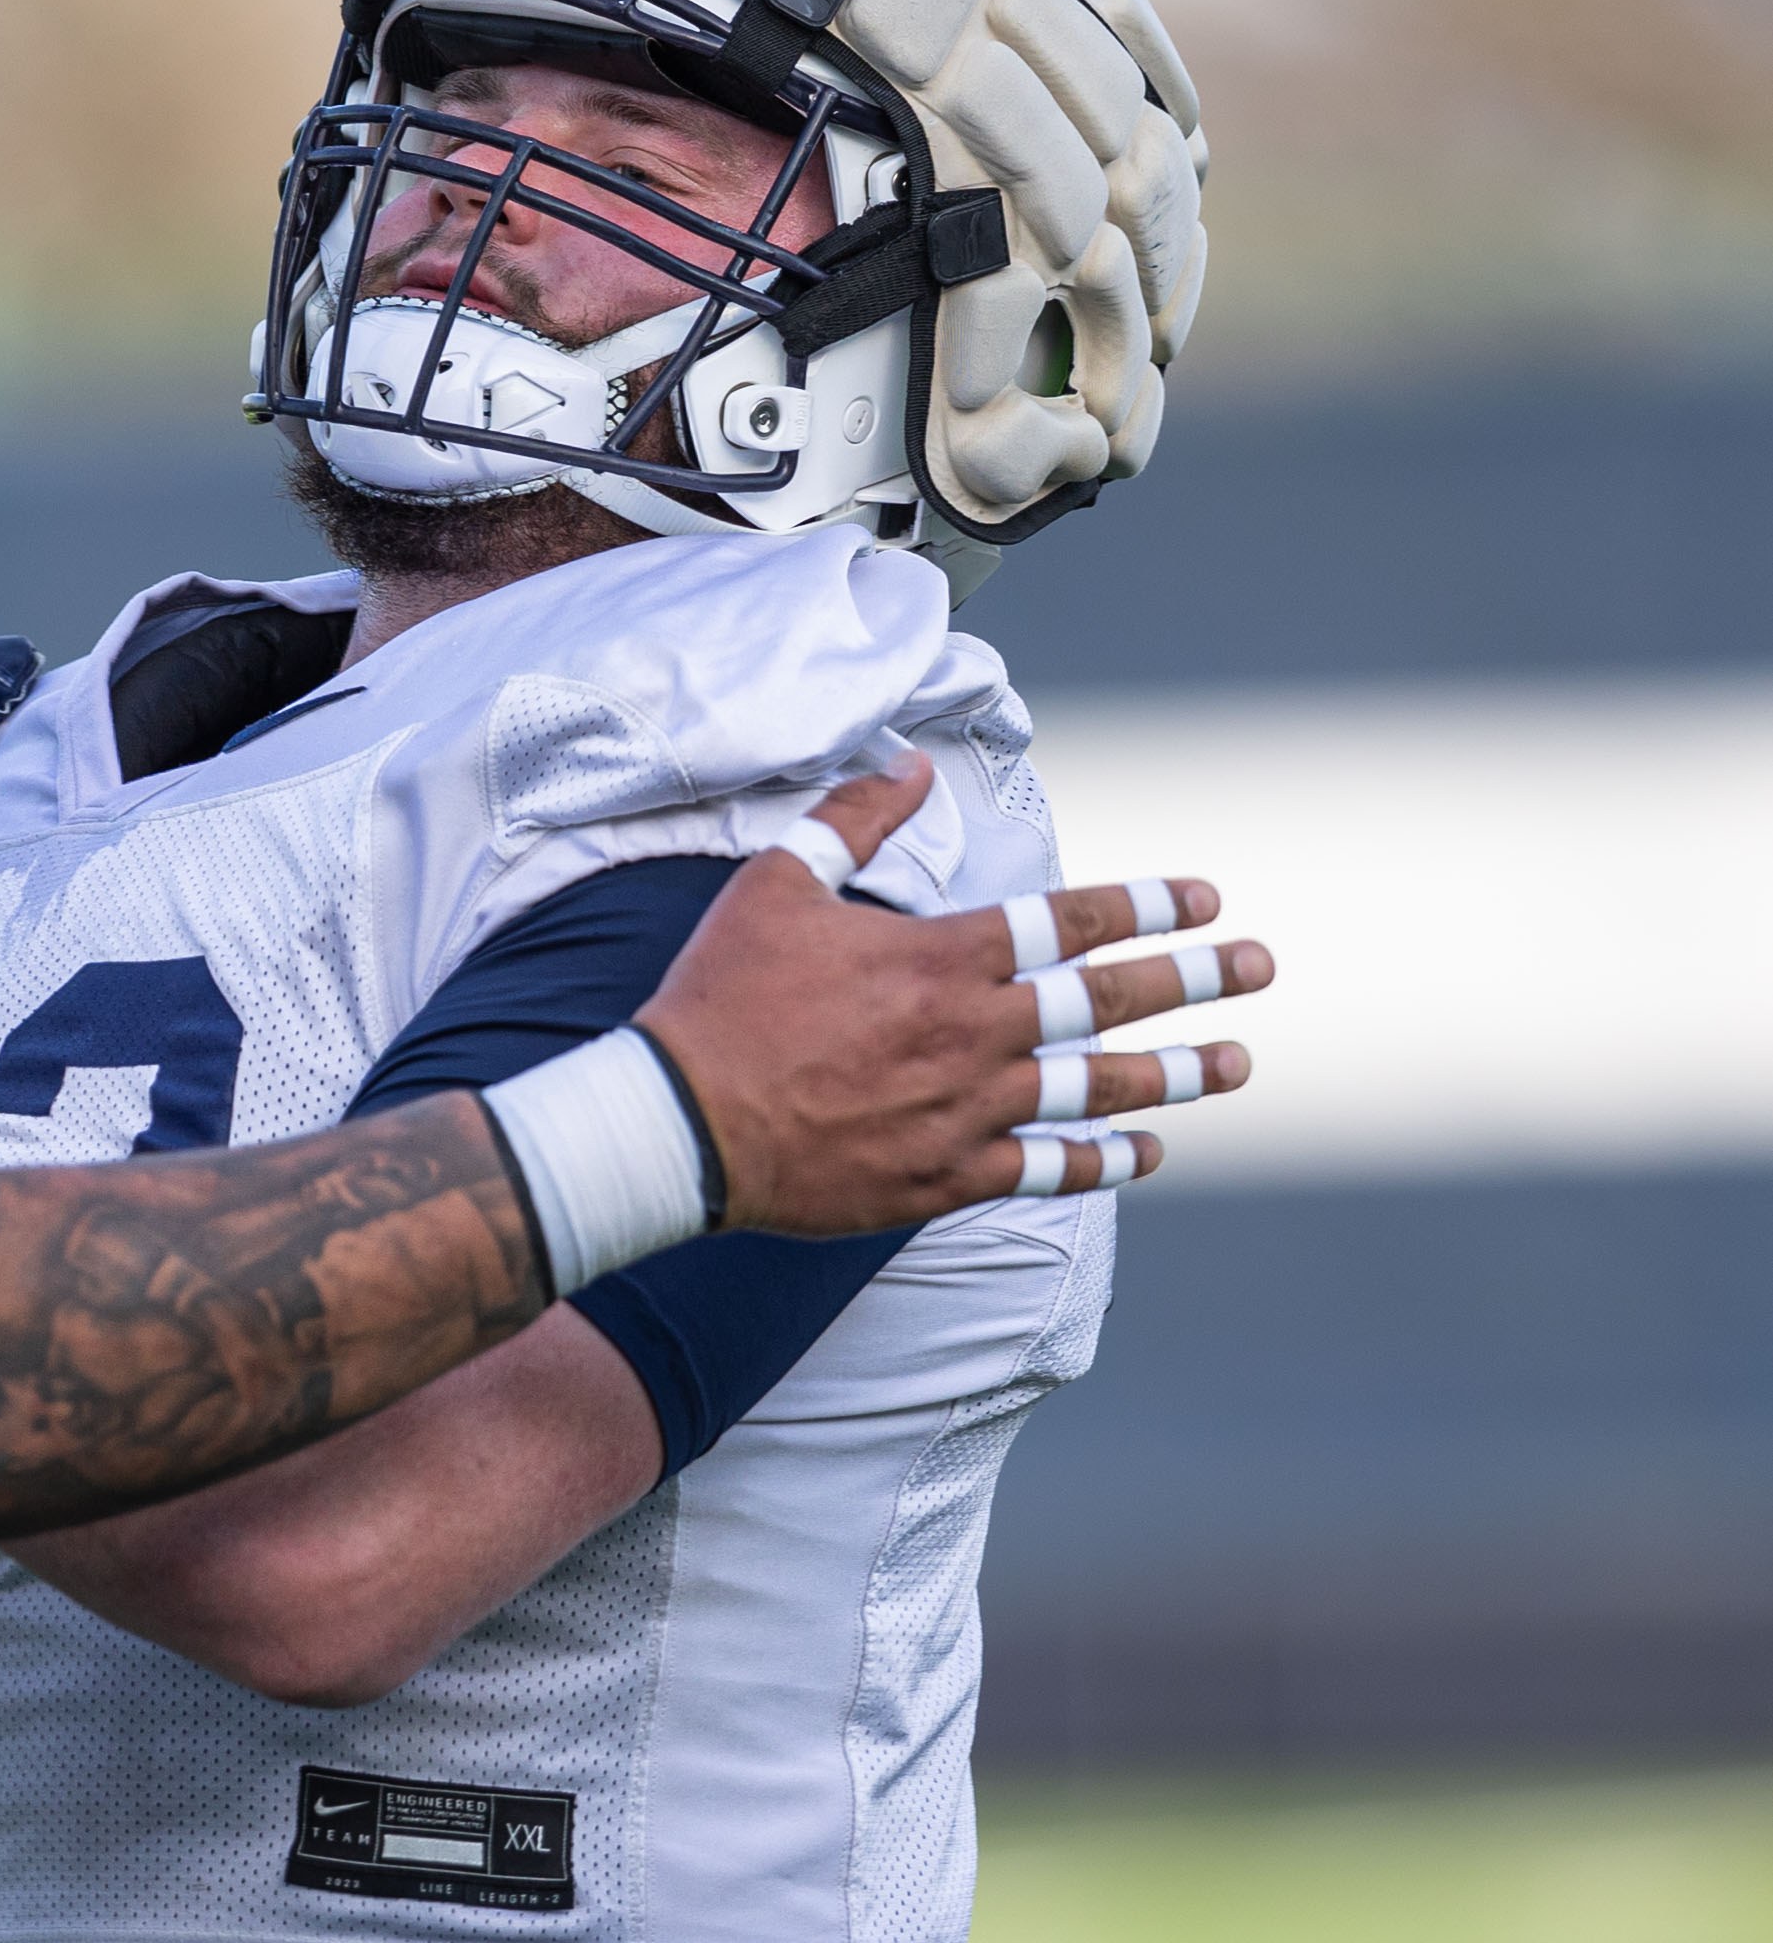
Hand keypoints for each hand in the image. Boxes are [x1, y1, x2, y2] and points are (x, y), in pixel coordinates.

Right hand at [635, 762, 1270, 1229]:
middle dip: (1195, 978)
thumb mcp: (774, 885)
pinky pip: (1049, 1170)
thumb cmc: (720, 998)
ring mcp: (967, 1111)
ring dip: (1176, 1072)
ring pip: (1097, 1087)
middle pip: (1108, 1001)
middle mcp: (971, 1033)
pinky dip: (1106, 1160)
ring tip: (1236, 1060)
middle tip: (1261, 966)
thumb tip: (915, 766)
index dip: (1146, 905)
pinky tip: (1149, 1149)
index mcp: (938, 956)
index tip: (1205, 898)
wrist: (681, 1124)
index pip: (1070, 922)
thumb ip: (855, 820)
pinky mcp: (946, 1176)